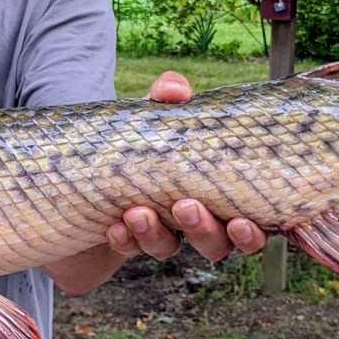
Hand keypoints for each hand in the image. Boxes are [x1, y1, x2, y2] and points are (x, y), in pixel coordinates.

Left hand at [107, 69, 266, 262]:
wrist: (87, 170)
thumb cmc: (140, 140)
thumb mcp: (154, 115)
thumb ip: (167, 97)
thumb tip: (177, 90)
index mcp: (216, 194)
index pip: (246, 221)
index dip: (251, 232)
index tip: (242, 221)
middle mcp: (194, 221)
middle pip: (214, 242)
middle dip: (204, 229)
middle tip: (185, 206)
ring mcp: (159, 233)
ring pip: (170, 247)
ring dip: (157, 234)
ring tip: (138, 213)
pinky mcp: (126, 240)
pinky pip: (129, 248)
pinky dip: (124, 239)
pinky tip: (115, 228)